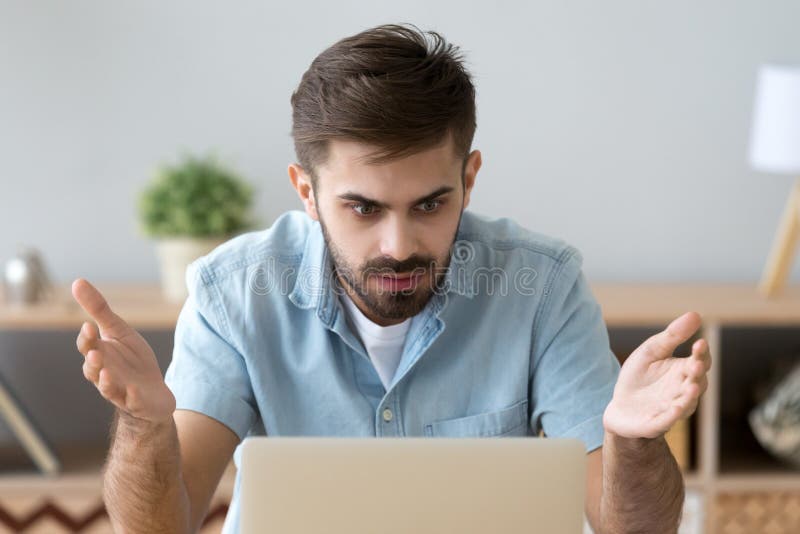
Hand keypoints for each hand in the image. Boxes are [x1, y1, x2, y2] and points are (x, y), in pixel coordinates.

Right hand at [72, 278, 175, 423]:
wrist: (152, 392)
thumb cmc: (132, 360)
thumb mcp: (119, 331)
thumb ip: (99, 309)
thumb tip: (77, 281)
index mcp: (100, 354)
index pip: (87, 345)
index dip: (87, 337)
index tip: (89, 325)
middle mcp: (104, 373)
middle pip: (92, 368)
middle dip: (92, 361)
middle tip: (94, 352)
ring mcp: (119, 390)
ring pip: (106, 387)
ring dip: (105, 380)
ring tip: (106, 371)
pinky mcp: (136, 402)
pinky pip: (131, 401)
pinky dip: (131, 396)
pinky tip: (133, 389)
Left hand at [602, 311, 710, 438]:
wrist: (620, 406)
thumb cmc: (639, 377)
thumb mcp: (652, 352)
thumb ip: (672, 336)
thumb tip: (696, 314)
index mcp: (683, 371)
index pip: (699, 361)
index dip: (701, 353)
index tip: (700, 343)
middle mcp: (683, 391)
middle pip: (697, 381)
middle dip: (696, 373)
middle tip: (694, 362)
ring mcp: (672, 408)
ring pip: (687, 403)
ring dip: (690, 396)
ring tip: (691, 386)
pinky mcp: (657, 423)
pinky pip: (668, 420)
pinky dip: (673, 415)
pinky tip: (675, 408)